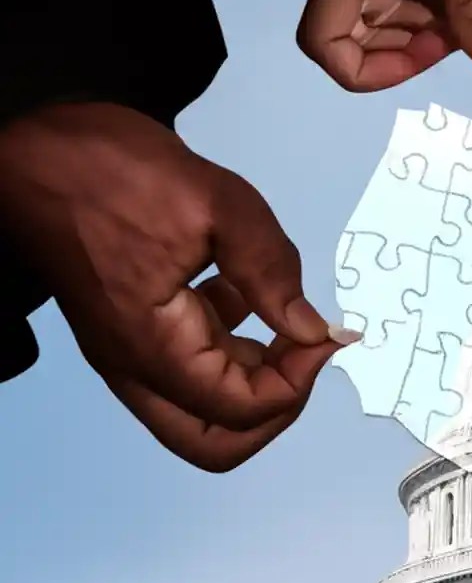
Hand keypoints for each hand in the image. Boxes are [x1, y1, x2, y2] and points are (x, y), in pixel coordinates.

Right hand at [0, 103, 358, 471]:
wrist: (36, 143)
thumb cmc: (108, 167)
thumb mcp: (217, 204)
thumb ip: (271, 271)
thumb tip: (312, 329)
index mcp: (152, 345)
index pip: (240, 410)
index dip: (297, 381)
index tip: (324, 332)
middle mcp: (135, 364)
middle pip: (216, 439)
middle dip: (275, 406)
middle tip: (306, 351)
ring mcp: (130, 348)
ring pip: (204, 407)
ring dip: (255, 376)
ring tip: (285, 318)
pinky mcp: (134, 325)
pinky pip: (190, 363)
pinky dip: (231, 345)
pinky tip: (247, 292)